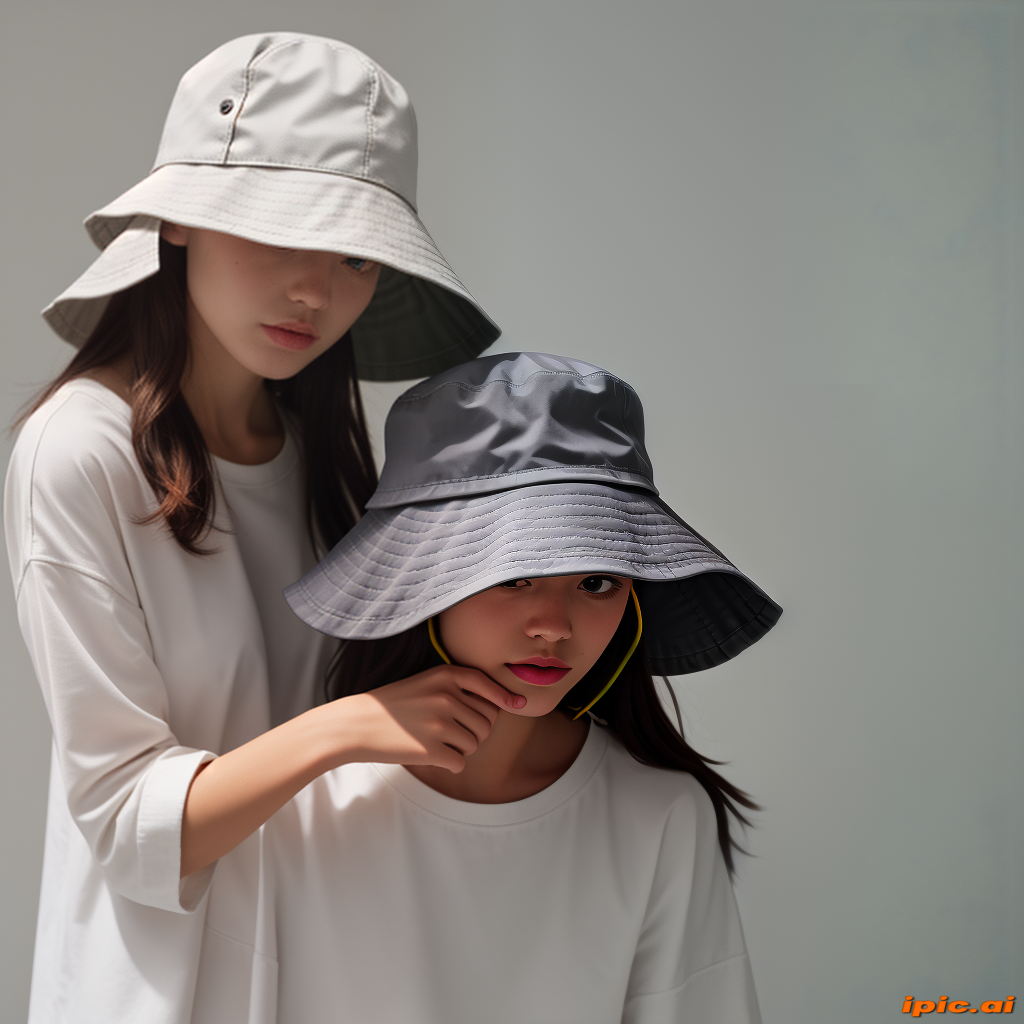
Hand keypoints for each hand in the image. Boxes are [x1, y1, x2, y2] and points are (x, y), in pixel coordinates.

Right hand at [332, 665, 526, 773]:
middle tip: (452, 732)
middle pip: (486, 721)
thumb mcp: (425, 683)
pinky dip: (450, 764)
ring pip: (476, 743)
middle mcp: (446, 696)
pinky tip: (431, 756)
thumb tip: (502, 705)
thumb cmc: (393, 705)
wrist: (356, 724)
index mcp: (445, 675)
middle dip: (476, 730)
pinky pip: (460, 762)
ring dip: (462, 748)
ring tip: (438, 742)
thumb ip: (456, 689)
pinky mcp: (431, 749)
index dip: (504, 697)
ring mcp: (439, 723)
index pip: (487, 685)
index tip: (517, 704)